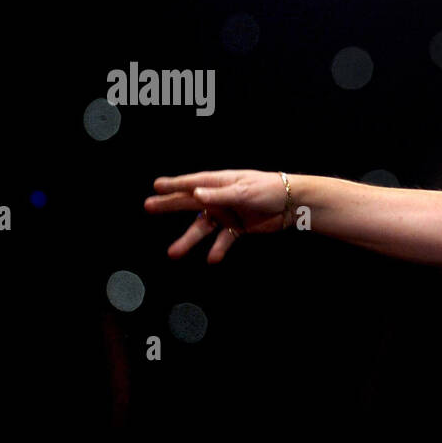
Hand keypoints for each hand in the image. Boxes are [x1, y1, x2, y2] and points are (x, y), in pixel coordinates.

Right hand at [144, 169, 288, 262]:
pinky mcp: (238, 228)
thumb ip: (220, 195)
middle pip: (190, 203)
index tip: (156, 186)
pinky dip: (217, 250)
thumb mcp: (244, 191)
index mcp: (220, 183)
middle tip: (148, 206)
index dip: (174, 184)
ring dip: (189, 240)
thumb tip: (196, 194)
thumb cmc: (270, 190)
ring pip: (203, 227)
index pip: (192, 183)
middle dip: (169, 205)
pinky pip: (223, 240)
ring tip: (173, 253)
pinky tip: (212, 260)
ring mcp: (227, 213)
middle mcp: (220, 198)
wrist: (293, 205)